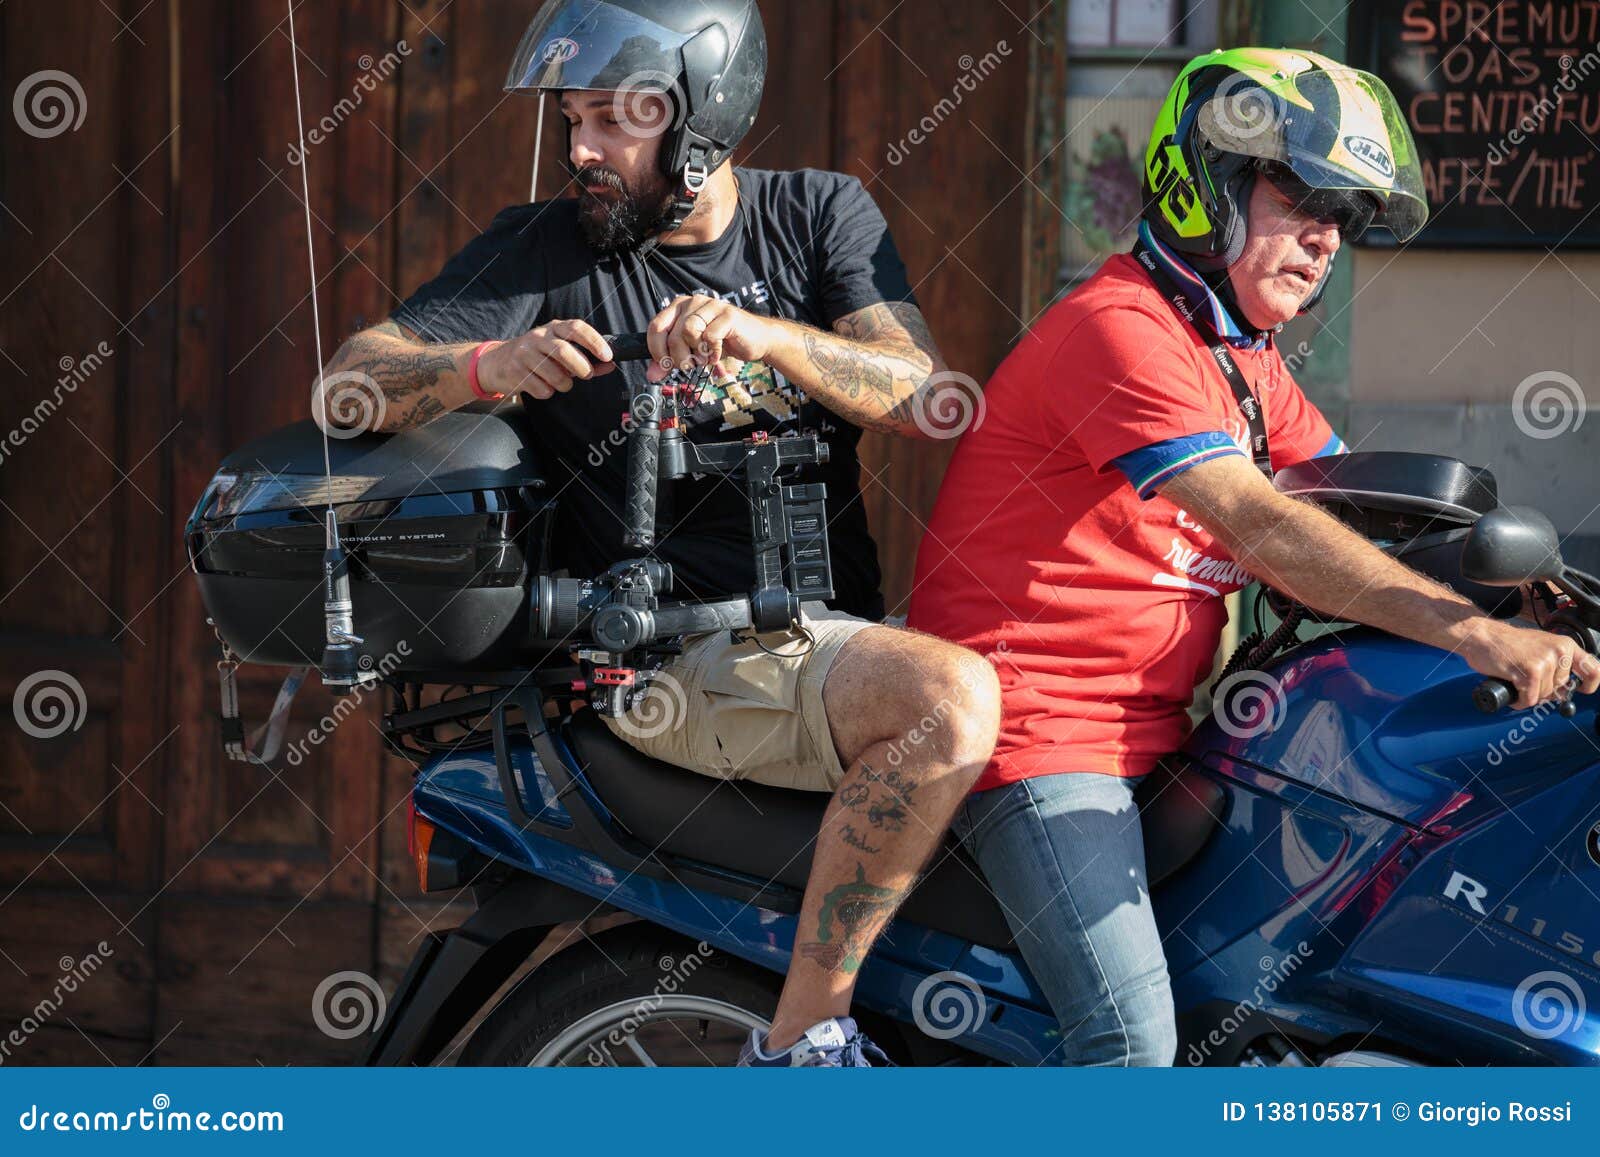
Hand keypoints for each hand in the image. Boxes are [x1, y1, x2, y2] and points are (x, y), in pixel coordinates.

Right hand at [479, 320, 614, 400]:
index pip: (576, 328)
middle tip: (586, 375)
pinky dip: (548, 392)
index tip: (608, 356)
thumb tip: (611, 365)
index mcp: (553, 328)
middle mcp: (538, 337)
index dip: (594, 341)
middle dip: (581, 367)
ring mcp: (524, 353)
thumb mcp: (560, 351)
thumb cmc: (538, 356)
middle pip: (564, 351)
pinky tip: (543, 386)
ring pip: (554, 374)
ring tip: (562, 383)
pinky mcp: (515, 371)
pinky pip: (541, 388)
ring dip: (564, 384)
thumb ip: (586, 358)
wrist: (497, 362)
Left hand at [645, 294, 774, 382]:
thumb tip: (651, 375)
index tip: (666, 366)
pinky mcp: (728, 314)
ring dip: (695, 354)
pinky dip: (712, 353)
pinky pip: (710, 336)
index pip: (655, 327)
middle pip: (672, 334)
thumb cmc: (721, 343)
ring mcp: (711, 305)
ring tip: (704, 359)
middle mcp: (692, 302)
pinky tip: (717, 355)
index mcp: (679, 307)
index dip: (657, 351)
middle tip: (690, 365)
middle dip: (679, 358)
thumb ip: (670, 361)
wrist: (756, 340)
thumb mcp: (691, 352)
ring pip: (688, 331)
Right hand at [1462, 621, 1599, 709]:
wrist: (1481, 636)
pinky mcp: (1529, 672)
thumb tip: (1564, 692)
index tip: (1580, 690)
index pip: (1592, 669)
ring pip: (1543, 696)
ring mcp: (1544, 661)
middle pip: (1560, 689)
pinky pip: (1529, 699)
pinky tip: (1512, 690)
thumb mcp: (1540, 647)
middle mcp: (1559, 652)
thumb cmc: (1506, 644)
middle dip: (1543, 691)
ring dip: (1528, 695)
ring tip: (1516, 681)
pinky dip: (1519, 700)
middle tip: (1527, 681)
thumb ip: (1556, 664)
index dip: (1589, 685)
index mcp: (1565, 645)